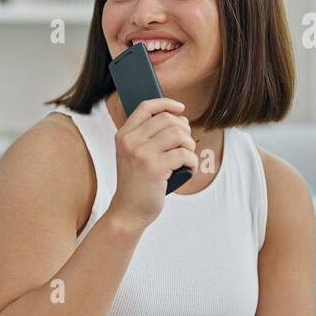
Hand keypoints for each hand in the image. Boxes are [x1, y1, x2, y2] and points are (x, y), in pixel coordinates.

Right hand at [104, 97, 198, 231]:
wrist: (128, 211)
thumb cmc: (137, 183)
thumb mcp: (133, 155)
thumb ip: (147, 135)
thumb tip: (177, 116)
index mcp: (123, 135)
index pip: (146, 107)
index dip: (166, 103)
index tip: (180, 109)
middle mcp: (130, 142)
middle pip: (168, 119)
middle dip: (184, 130)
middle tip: (185, 145)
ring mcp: (141, 154)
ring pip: (178, 134)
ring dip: (190, 145)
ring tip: (186, 157)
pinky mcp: (154, 168)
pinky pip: (184, 154)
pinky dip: (192, 162)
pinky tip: (188, 169)